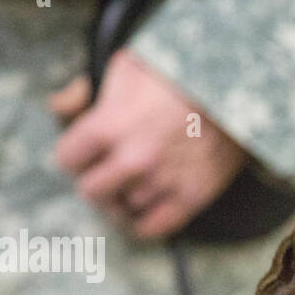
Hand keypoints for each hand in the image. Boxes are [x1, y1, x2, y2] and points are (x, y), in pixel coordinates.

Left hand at [52, 50, 245, 238]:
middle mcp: (132, 159)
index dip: (75, 154)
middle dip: (96, 180)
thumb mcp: (126, 66)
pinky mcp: (191, 198)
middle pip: (91, 191)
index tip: (86, 152)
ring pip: (122, 208)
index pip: (68, 159)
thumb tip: (58, 108)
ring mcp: (162, 182)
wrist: (236, 88)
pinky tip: (145, 208)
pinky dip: (143, 222)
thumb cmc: (179, 73)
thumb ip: (86, 89)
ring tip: (136, 182)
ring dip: (125, 197)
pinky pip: (152, 228)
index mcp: (109, 125)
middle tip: (107, 171)